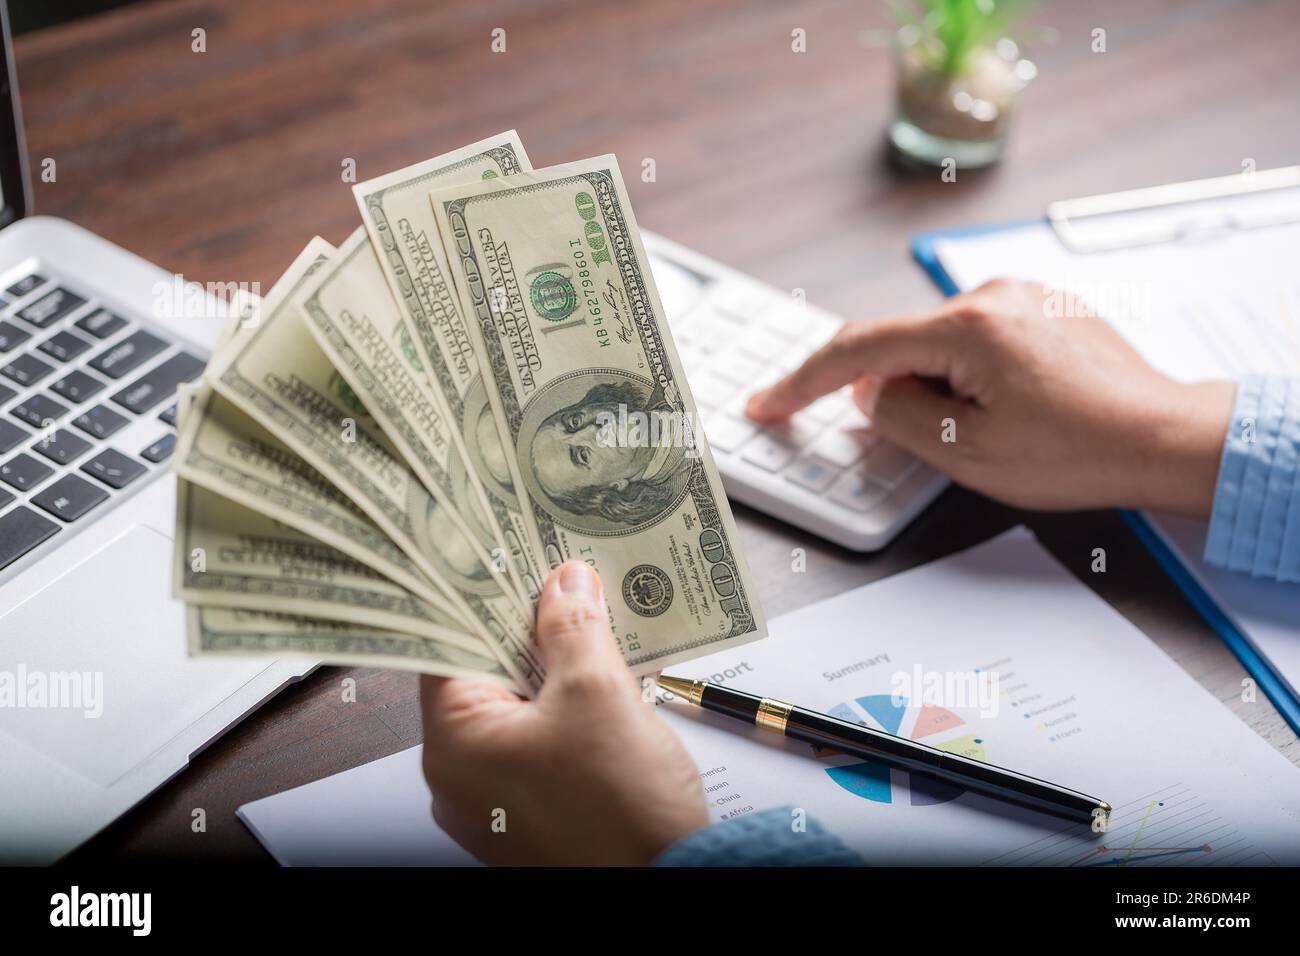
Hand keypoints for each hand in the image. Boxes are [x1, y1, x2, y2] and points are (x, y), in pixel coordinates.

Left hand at [419, 561, 708, 864]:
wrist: (673, 886)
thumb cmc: (622, 814)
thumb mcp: (599, 694)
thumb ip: (575, 627)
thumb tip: (566, 583)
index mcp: (454, 744)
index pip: (450, 643)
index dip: (484, 594)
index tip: (512, 556)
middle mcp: (462, 777)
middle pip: (486, 673)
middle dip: (532, 626)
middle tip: (567, 580)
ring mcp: (498, 800)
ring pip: (520, 707)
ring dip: (557, 666)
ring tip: (596, 624)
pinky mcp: (536, 812)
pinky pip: (542, 741)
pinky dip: (568, 708)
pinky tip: (606, 681)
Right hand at [747, 278, 1234, 516]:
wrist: (1166, 439)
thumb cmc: (1080, 451)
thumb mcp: (967, 453)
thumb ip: (900, 415)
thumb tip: (870, 392)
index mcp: (968, 327)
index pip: (859, 349)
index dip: (803, 381)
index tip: (768, 402)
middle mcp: (993, 296)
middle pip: (901, 343)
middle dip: (891, 393)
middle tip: (912, 439)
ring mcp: (1022, 297)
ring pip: (939, 343)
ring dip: (936, 386)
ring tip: (986, 433)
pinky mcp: (1043, 310)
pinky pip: (976, 338)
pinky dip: (965, 373)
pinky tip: (1002, 412)